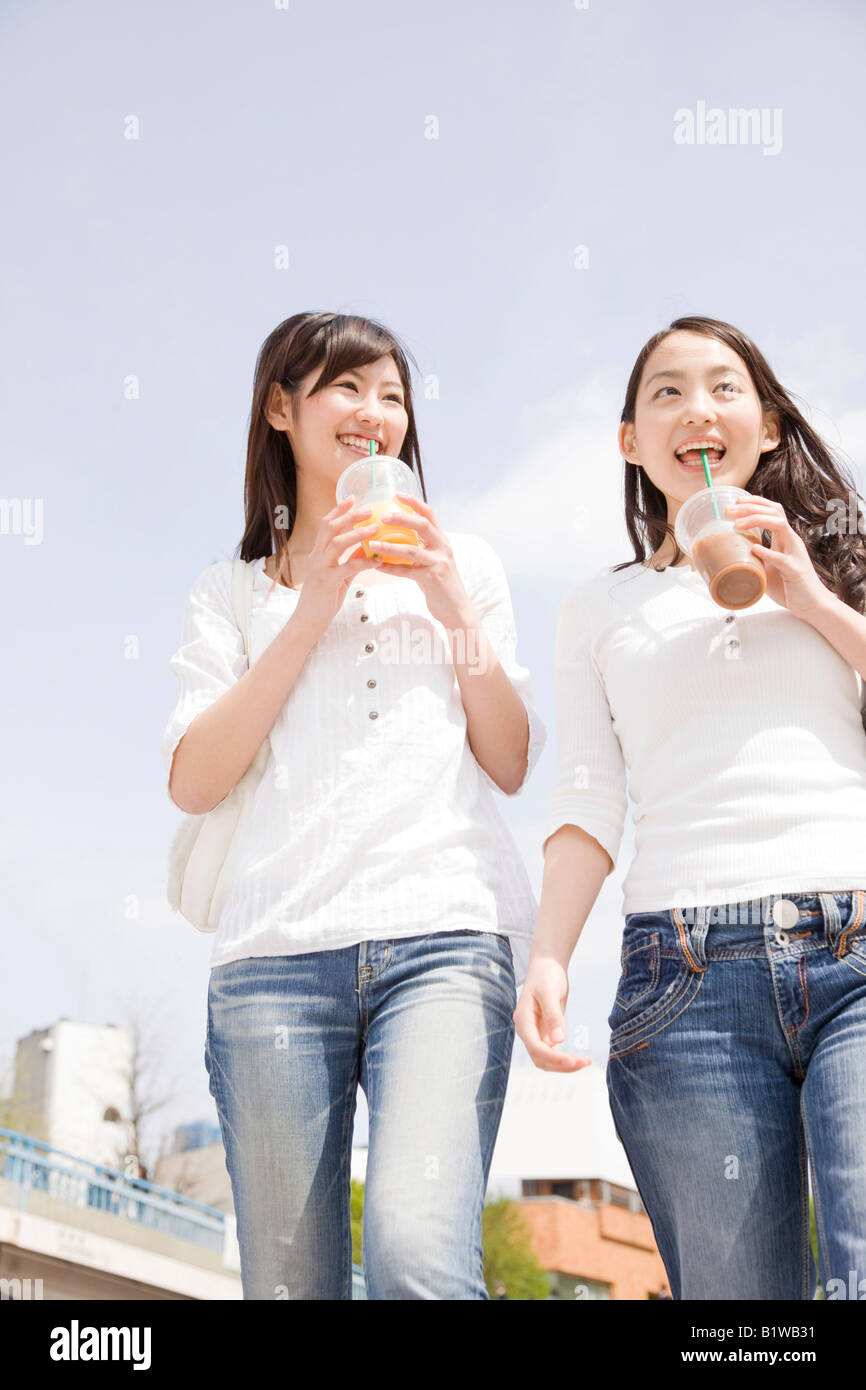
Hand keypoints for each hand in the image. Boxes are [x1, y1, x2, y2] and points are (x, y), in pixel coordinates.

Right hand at [293, 497, 380, 634]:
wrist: (308, 622)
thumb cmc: (323, 600)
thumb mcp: (339, 577)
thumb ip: (351, 562)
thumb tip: (367, 548)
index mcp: (318, 554)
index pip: (326, 525)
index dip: (338, 510)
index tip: (353, 498)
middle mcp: (316, 557)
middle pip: (330, 528)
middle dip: (349, 515)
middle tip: (369, 508)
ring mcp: (320, 568)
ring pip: (337, 543)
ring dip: (357, 533)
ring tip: (375, 528)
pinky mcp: (327, 582)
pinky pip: (347, 568)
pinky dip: (364, 562)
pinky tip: (379, 561)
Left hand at [368, 492, 474, 626]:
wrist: (456, 609)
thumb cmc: (441, 584)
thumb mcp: (434, 561)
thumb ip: (421, 548)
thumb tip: (397, 538)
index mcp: (442, 540)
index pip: (429, 514)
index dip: (413, 502)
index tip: (396, 494)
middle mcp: (443, 548)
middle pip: (422, 525)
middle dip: (401, 519)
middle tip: (382, 517)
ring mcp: (439, 563)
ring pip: (411, 550)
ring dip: (390, 545)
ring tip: (373, 543)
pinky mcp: (432, 579)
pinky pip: (407, 571)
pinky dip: (390, 568)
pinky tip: (377, 566)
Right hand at [513, 956, 591, 1072]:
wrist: (547, 966)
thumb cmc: (546, 975)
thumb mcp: (549, 992)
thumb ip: (553, 1016)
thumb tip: (558, 1040)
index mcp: (523, 1021)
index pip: (536, 1048)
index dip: (554, 1058)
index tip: (572, 1061)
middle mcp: (527, 1030)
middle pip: (540, 1058)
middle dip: (561, 1064)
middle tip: (584, 1062)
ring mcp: (535, 1032)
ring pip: (546, 1059)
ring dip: (564, 1064)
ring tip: (585, 1061)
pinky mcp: (544, 1032)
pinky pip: (553, 1052)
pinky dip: (565, 1058)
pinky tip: (578, 1058)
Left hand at [726, 496, 829, 618]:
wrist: (811, 604)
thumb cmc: (789, 585)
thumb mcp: (768, 567)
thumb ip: (755, 557)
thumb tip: (731, 554)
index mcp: (785, 539)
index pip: (773, 511)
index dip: (756, 502)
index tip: (737, 501)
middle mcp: (791, 541)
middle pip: (775, 512)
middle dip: (751, 507)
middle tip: (730, 510)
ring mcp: (795, 554)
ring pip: (780, 526)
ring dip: (757, 520)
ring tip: (738, 524)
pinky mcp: (795, 570)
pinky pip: (781, 558)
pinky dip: (767, 552)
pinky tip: (754, 548)